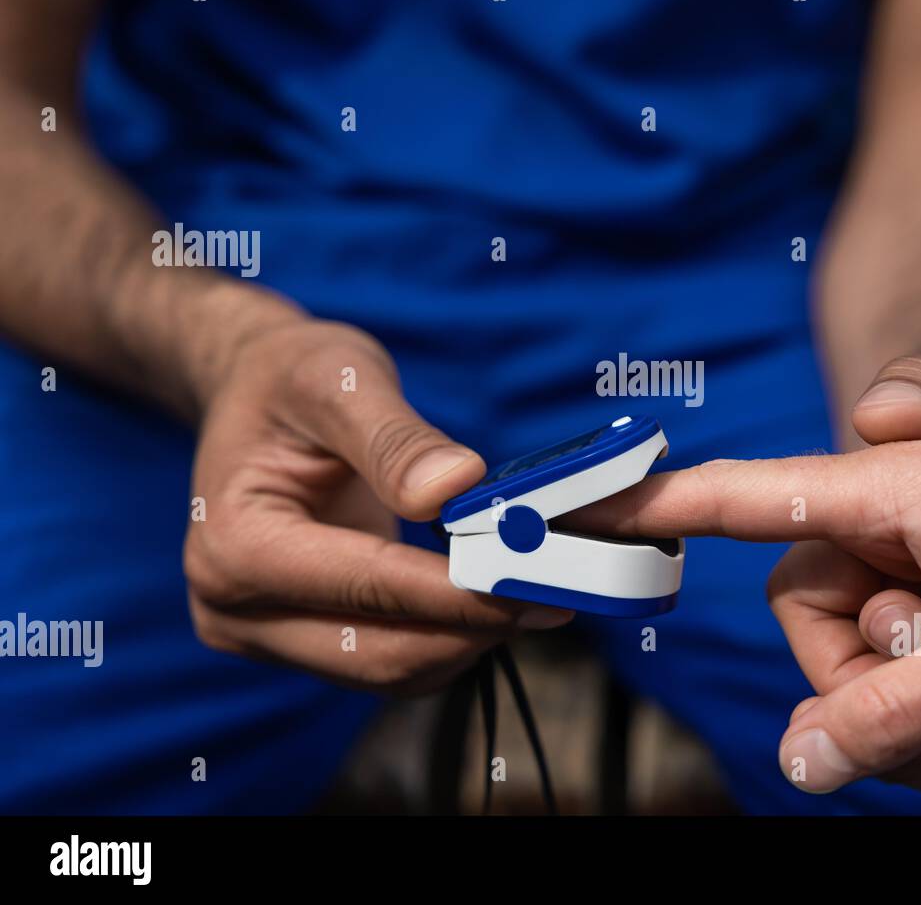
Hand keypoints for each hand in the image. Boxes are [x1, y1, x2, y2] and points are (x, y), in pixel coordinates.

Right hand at [183, 319, 572, 694]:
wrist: (253, 394)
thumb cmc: (287, 377)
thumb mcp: (337, 378)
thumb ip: (394, 438)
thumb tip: (456, 487)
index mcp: (235, 545)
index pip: (367, 587)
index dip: (458, 591)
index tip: (534, 578)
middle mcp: (237, 610)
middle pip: (382, 653)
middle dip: (476, 626)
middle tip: (559, 592)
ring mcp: (268, 635)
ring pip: (394, 670)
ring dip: (473, 638)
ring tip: (539, 590)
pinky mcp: (307, 641)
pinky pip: (392, 660)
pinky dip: (451, 635)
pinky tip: (495, 595)